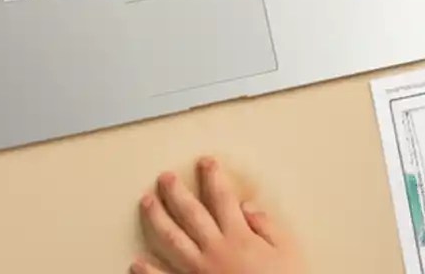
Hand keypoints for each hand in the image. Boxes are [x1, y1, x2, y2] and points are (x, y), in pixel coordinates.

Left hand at [132, 157, 304, 273]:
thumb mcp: (288, 251)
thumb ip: (268, 226)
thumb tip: (248, 207)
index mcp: (239, 237)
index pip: (222, 198)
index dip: (213, 177)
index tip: (205, 162)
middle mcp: (215, 250)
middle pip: (191, 213)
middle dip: (176, 192)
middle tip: (164, 177)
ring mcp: (200, 270)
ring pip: (173, 239)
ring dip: (158, 219)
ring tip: (146, 202)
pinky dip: (149, 272)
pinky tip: (136, 262)